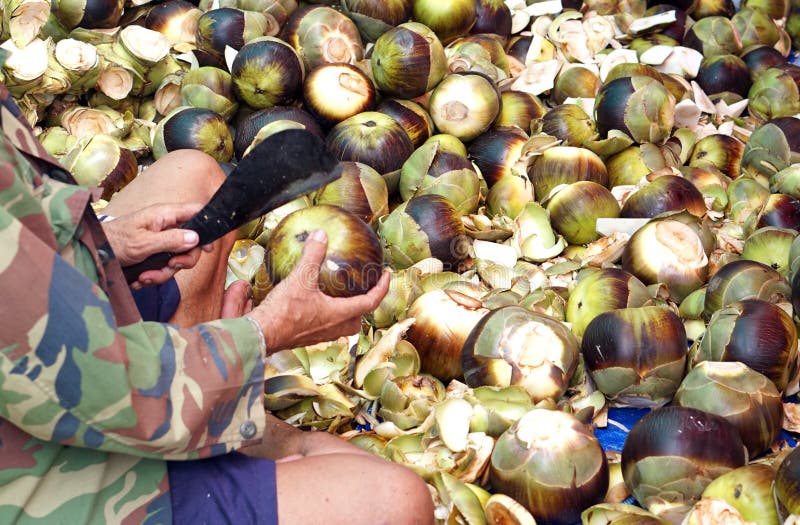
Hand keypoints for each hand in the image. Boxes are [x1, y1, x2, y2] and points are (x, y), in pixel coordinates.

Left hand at [101, 202, 212, 286]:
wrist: (91, 255)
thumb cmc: (113, 242)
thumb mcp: (143, 242)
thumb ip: (171, 240)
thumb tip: (196, 237)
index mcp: (164, 215)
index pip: (196, 211)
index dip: (208, 226)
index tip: (209, 247)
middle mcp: (165, 226)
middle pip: (191, 243)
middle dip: (182, 260)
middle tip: (172, 265)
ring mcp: (160, 241)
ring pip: (177, 259)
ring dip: (163, 273)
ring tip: (145, 277)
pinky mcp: (153, 255)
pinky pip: (164, 268)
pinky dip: (153, 276)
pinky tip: (140, 279)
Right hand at [248, 230, 389, 350]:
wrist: (261, 335)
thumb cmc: (283, 312)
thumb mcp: (300, 278)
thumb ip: (313, 255)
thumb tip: (321, 235)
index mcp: (339, 314)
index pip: (370, 302)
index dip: (382, 288)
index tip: (386, 275)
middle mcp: (334, 328)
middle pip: (358, 318)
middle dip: (365, 304)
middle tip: (365, 289)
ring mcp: (320, 335)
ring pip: (342, 326)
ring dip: (346, 312)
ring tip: (342, 297)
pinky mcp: (307, 338)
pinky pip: (326, 327)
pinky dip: (328, 315)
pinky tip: (316, 304)